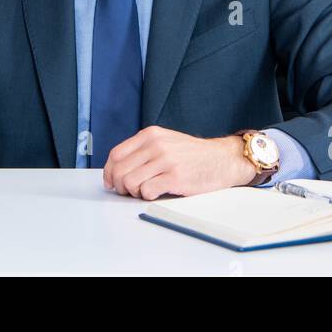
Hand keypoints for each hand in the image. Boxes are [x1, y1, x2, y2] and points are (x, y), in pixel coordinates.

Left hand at [101, 126, 257, 199]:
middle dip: (120, 186)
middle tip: (129, 191)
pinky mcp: (175, 177)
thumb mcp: (165, 141)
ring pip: (130, 182)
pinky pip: (146, 192)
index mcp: (150, 135)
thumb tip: (116, 170)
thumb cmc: (193, 154)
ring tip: (145, 191)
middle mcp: (156, 145)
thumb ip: (143, 150)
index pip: (116, 154)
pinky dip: (147, 197)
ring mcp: (166, 160)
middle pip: (120, 170)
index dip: (109, 172)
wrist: (222, 159)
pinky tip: (156, 193)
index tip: (111, 182)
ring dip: (134, 193)